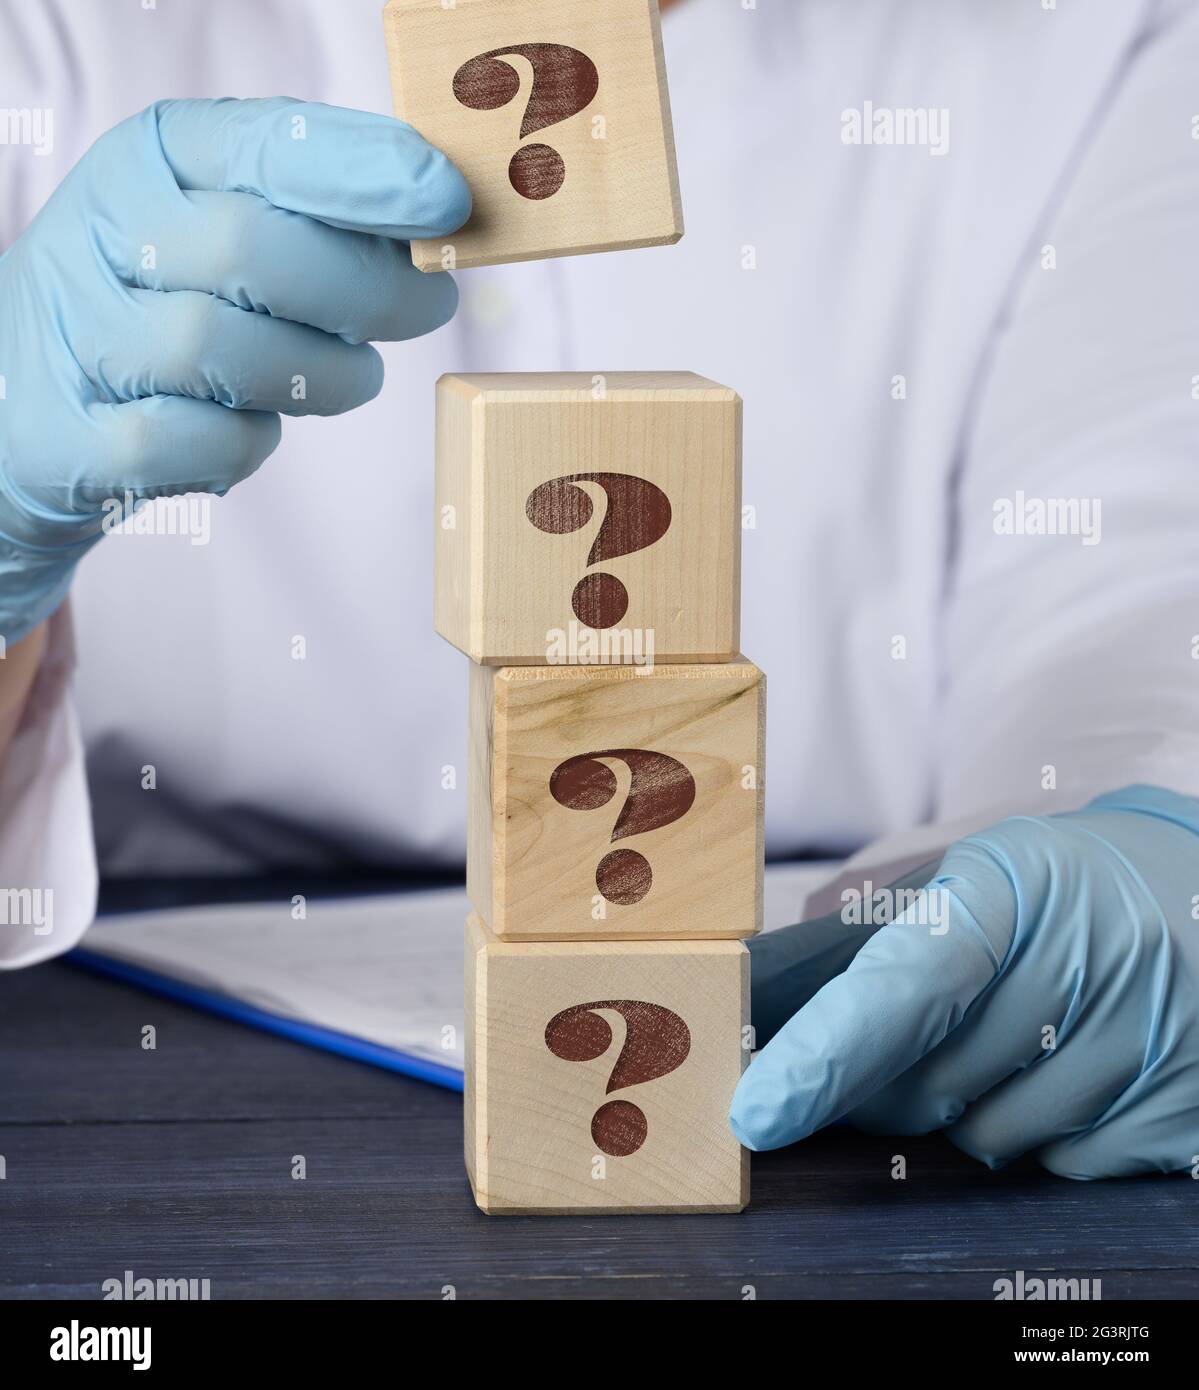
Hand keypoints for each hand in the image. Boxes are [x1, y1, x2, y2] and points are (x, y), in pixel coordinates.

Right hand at [0, 97, 469, 643]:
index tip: (447, 202)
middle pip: (253, 250)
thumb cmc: (168, 307)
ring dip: (318, 375)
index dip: (366, 174)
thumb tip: (439, 210)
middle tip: (425, 307)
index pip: (263, 145)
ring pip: (221, 348)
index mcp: (151, 160)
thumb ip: (317, 211)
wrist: (33, 406)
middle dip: (364, 289)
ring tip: (347, 375)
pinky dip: (243, 444)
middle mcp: (102, 231)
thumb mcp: (224, 228)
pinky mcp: (72, 436)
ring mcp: (80, 335)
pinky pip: (190, 441)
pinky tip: (251, 427)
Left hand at [731, 785, 1198, 1178]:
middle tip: (910, 1048)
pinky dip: (1048, 1134)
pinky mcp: (1188, 1107)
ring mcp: (1154, 1036)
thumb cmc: (1064, 889)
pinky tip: (1077, 1070)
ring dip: (974, 1111)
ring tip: (1019, 1040)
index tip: (761, 1114)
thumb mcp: (983, 877)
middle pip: (937, 1083)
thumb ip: (896, 951)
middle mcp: (1095, 956)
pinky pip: (1067, 1164)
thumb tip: (796, 1056)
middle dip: (896, 1085)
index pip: (903, 985)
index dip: (825, 1056)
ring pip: (996, 1137)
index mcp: (1017, 885)